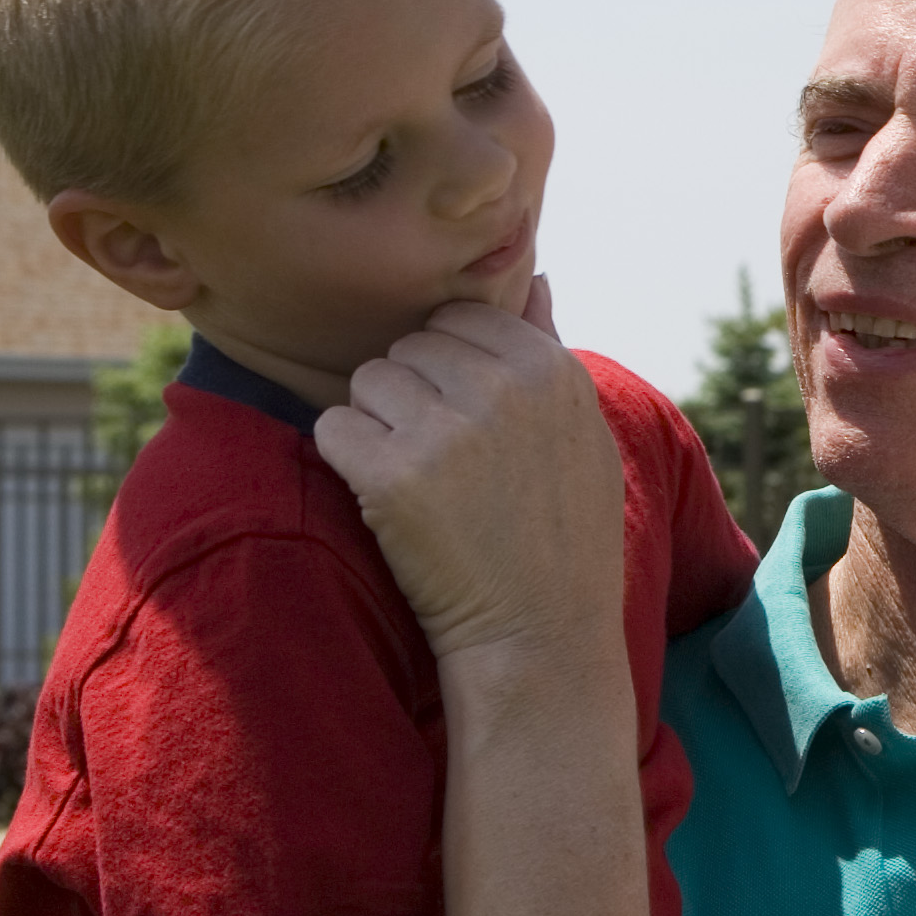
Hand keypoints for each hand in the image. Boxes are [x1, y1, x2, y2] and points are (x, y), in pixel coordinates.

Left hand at [317, 278, 627, 663]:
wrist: (541, 637)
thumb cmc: (562, 537)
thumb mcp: (583, 434)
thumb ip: (550, 350)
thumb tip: (533, 277)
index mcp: (550, 369)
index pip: (460, 319)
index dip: (451, 371)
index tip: (467, 426)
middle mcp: (502, 388)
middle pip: (408, 348)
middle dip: (412, 396)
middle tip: (443, 464)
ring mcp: (446, 429)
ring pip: (367, 382)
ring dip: (377, 427)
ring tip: (418, 483)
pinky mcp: (392, 474)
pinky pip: (332, 428)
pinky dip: (345, 462)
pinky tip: (384, 500)